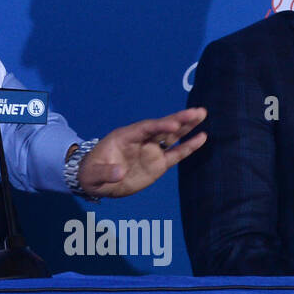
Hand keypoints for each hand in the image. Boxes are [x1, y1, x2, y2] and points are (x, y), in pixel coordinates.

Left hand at [78, 107, 206, 197]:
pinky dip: (188, 146)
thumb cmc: (91, 174)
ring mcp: (151, 151)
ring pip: (172, 136)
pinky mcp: (158, 164)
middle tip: (197, 111)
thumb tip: (119, 172)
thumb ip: (105, 172)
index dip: (159, 126)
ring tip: (202, 114)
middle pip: (162, 127)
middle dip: (179, 119)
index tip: (173, 126)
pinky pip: (176, 154)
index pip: (144, 128)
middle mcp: (140, 140)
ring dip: (187, 126)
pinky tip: (202, 137)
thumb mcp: (93, 174)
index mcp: (124, 137)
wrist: (96, 182)